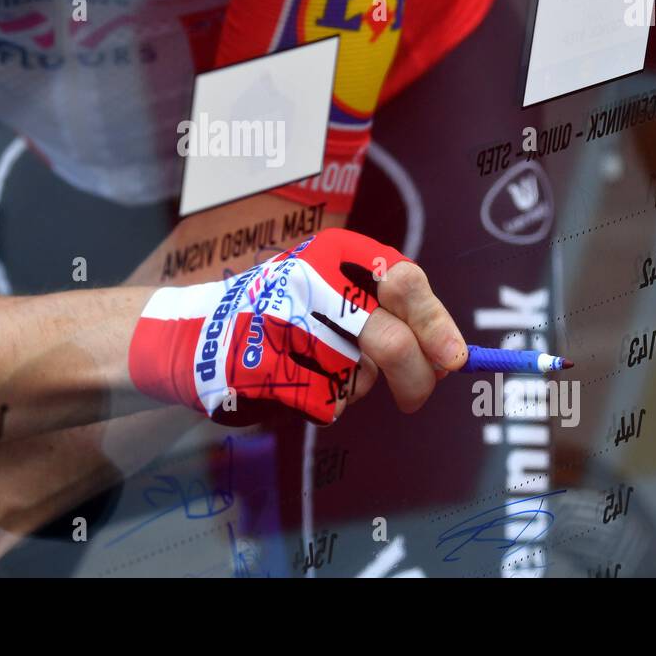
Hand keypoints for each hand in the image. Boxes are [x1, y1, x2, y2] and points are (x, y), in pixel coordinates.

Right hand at [128, 228, 467, 424]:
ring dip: (358, 385)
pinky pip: (331, 402)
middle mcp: (311, 284)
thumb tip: (453, 353)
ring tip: (319, 364)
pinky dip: (327, 400)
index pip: (405, 281)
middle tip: (417, 396)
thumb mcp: (332, 285)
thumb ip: (390, 310)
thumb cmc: (285, 311)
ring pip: (363, 378)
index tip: (455, 358)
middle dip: (416, 377)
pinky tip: (298, 379)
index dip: (436, 322)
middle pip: (391, 342)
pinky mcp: (273, 371)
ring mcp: (289, 329)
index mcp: (332, 253)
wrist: (200, 332)